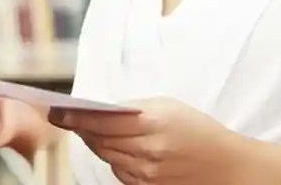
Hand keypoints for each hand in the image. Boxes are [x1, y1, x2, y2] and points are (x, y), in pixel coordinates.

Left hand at [49, 96, 243, 184]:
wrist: (225, 167)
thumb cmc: (197, 130)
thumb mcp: (168, 106)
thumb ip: (135, 107)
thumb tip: (101, 109)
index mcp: (153, 123)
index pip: (102, 120)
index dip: (75, 116)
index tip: (55, 111)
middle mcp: (148, 150)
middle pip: (100, 139)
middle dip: (81, 127)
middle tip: (64, 117)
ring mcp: (147, 173)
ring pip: (106, 156)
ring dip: (94, 142)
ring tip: (85, 129)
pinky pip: (118, 171)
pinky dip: (112, 158)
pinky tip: (111, 148)